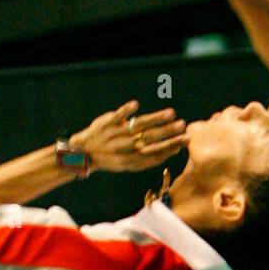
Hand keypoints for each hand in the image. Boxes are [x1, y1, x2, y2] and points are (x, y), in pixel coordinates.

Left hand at [71, 99, 185, 172]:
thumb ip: (149, 158)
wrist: (84, 153)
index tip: (185, 141)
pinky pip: (117, 116)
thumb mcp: (129, 164)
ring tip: (171, 114)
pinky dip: (126, 111)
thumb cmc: (113, 157)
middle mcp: (125, 148)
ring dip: (155, 120)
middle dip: (167, 134)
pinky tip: (136, 105)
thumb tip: (173, 150)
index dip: (170, 148)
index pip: (154, 154)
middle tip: (183, 127)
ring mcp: (116, 135)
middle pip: (150, 140)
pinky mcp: (107, 124)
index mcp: (131, 161)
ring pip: (138, 127)